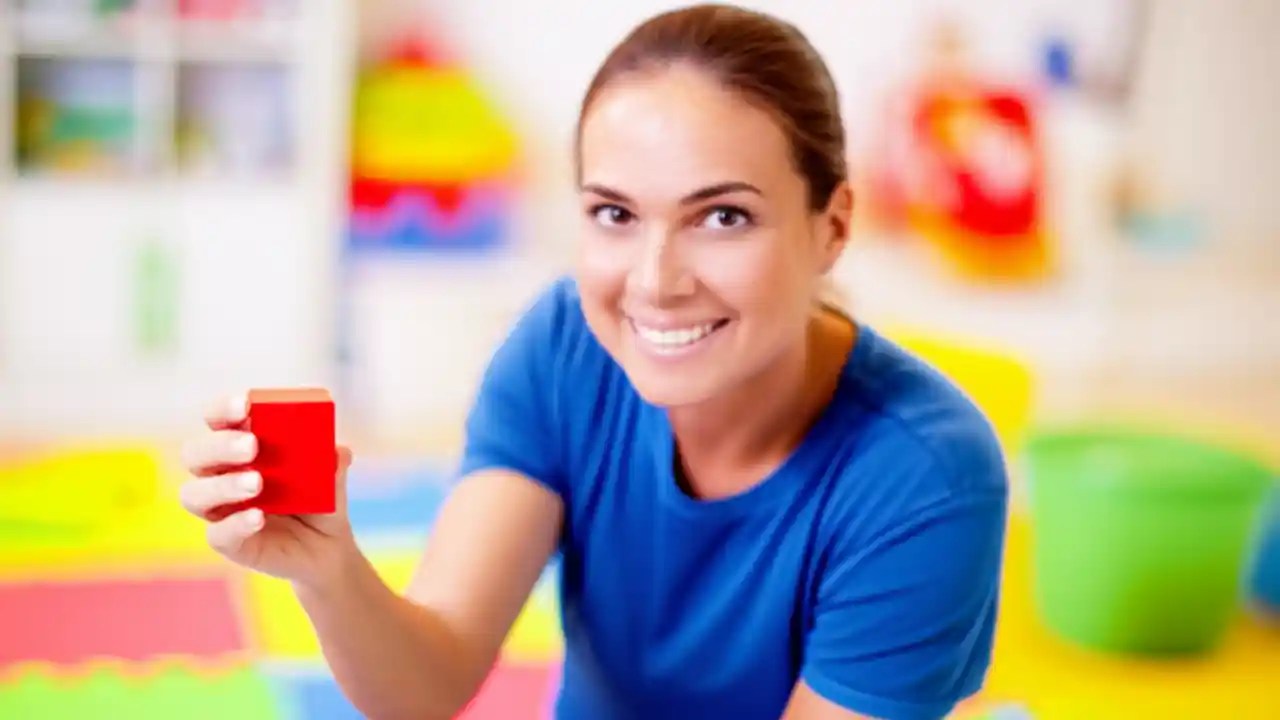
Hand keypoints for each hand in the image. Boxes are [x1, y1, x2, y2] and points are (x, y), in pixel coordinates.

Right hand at [179, 393, 357, 587]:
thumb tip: (338, 452)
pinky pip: (218, 535)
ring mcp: (220, 510)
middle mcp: (220, 475)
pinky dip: (236, 524)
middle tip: (252, 445)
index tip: (245, 405)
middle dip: (220, 445)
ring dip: (224, 485)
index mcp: (239, 447)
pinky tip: (258, 517)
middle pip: (196, 454)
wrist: (328, 546)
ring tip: (257, 483)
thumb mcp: (331, 477)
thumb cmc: (320, 498)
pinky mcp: (228, 542)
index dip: (223, 409)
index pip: (217, 421)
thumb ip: (332, 462)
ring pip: (194, 495)